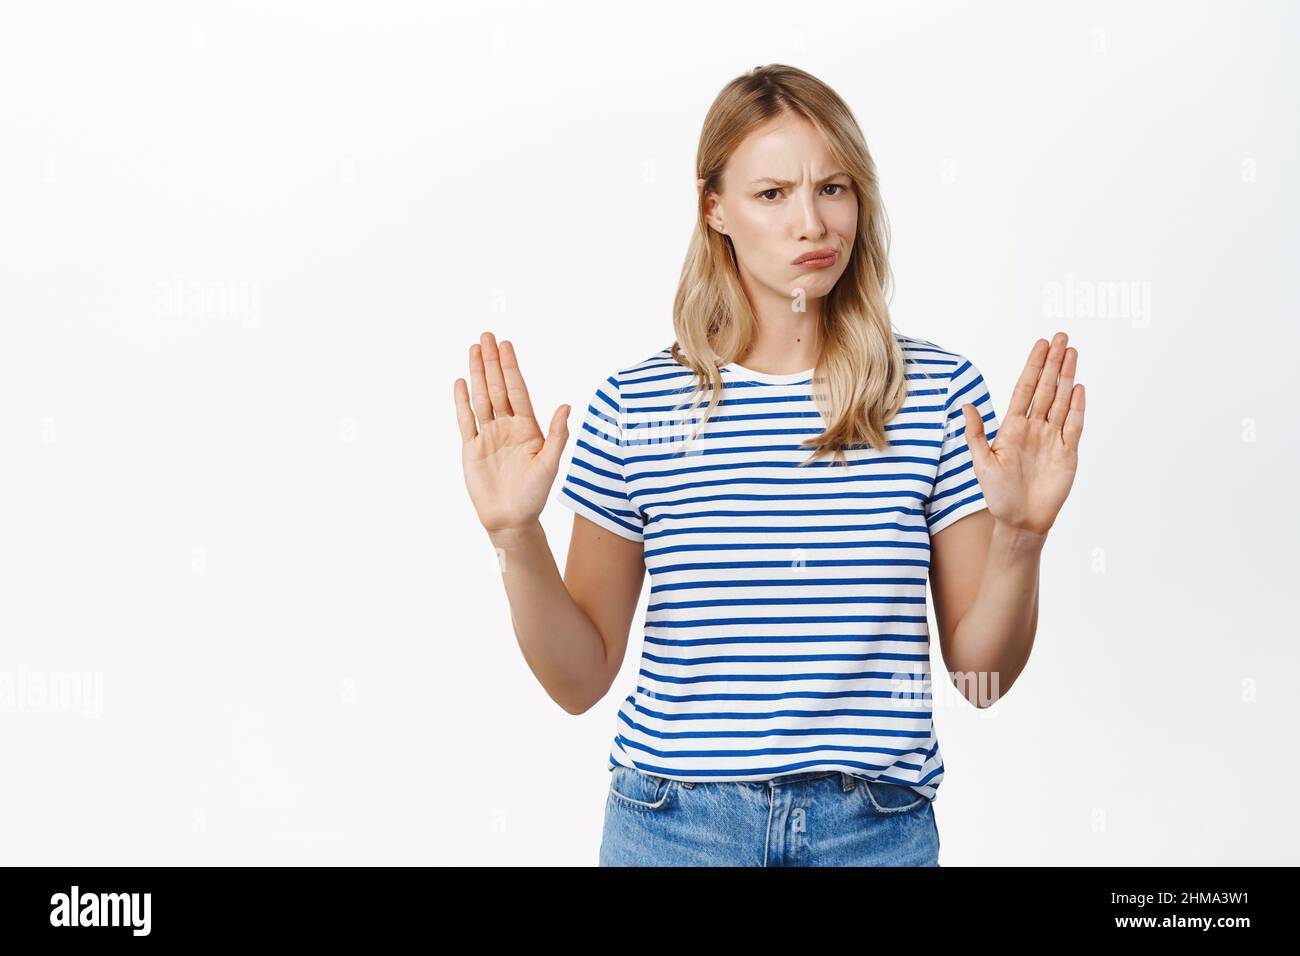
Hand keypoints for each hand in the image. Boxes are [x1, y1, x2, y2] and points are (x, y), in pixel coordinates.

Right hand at [454, 332, 570, 534]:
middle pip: (498, 387)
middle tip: (487, 336)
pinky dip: (462, 401)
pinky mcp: (471, 448)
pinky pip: (465, 420)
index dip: (511, 367)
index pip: (517, 390)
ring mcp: (488, 436)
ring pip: (481, 398)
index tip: (507, 345)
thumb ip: (557, 434)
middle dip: (492, 362)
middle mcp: (507, 427)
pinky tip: (460, 382)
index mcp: (527, 428)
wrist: (510, 520)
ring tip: (472, 349)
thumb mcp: (550, 464)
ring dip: (476, 374)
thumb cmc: (534, 494)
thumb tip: (566, 405)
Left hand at [962, 331, 1084, 536]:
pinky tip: (1079, 388)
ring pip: (1062, 401)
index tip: (1041, 344)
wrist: (1020, 520)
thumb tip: (965, 406)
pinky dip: (1077, 407)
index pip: (1025, 389)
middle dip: (1054, 362)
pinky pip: (1074, 425)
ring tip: (1073, 353)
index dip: (1033, 366)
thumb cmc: (998, 494)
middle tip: (1062, 337)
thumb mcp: (981, 463)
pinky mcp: (1068, 452)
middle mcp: (1034, 427)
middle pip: (1047, 388)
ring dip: (1067, 377)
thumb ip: (975, 434)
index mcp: (1012, 427)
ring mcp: (1052, 438)